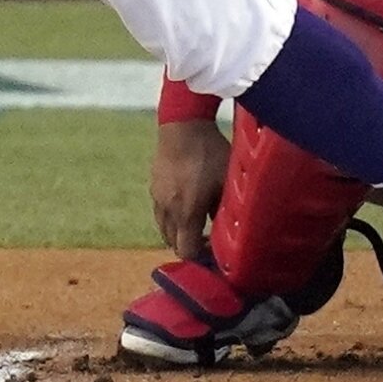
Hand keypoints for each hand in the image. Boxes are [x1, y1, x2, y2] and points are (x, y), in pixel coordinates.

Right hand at [151, 118, 230, 261]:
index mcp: (187, 211)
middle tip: (207, 238)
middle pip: (172, 242)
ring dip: (178, 231)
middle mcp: (168, 208)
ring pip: (164, 227)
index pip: (185, 251)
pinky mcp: (154, 184)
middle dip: (188, 246)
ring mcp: (157, 196)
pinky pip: (160, 210)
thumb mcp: (225, 182)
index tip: (213, 250)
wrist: (183, 124)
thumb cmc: (209, 152)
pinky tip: (186, 201)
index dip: (199, 257)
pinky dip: (171, 216)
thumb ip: (224, 210)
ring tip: (196, 221)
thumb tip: (228, 232)